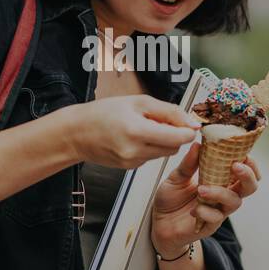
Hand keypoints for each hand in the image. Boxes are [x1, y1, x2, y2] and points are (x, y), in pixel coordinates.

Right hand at [67, 95, 199, 168]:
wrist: (76, 133)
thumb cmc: (102, 113)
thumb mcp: (138, 102)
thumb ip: (169, 111)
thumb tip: (192, 123)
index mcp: (137, 131)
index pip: (178, 138)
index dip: (188, 130)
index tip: (188, 124)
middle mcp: (135, 151)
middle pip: (174, 147)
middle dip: (174, 134)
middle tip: (160, 120)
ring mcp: (132, 162)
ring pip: (163, 153)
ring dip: (162, 140)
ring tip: (144, 127)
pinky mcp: (130, 167)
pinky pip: (150, 157)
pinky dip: (149, 147)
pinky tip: (135, 137)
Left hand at [151, 141, 259, 255]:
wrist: (158, 223)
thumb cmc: (171, 199)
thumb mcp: (177, 177)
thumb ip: (188, 163)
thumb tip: (197, 145)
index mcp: (220, 179)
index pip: (244, 169)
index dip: (248, 161)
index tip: (241, 151)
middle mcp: (223, 194)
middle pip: (249, 186)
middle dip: (247, 175)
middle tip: (235, 166)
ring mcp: (219, 210)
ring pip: (234, 201)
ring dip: (221, 192)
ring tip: (202, 189)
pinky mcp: (210, 225)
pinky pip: (216, 218)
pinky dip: (205, 211)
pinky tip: (194, 210)